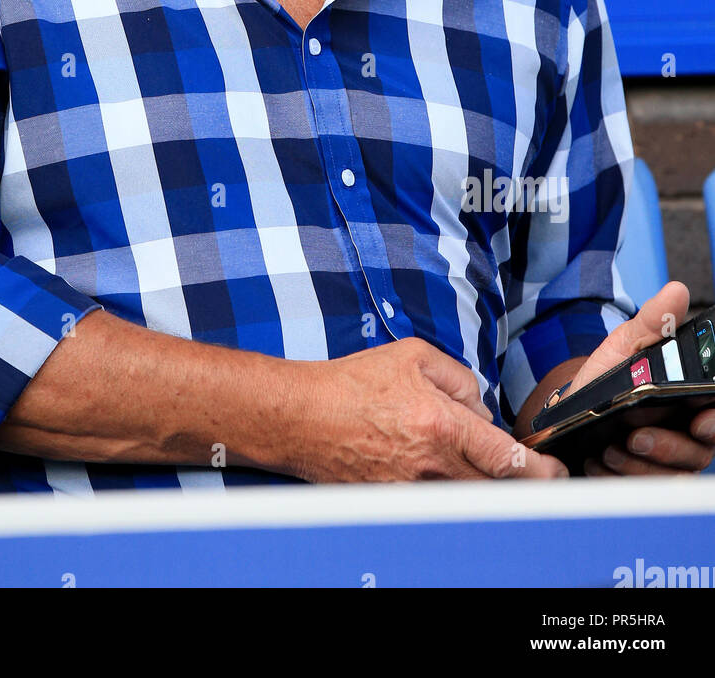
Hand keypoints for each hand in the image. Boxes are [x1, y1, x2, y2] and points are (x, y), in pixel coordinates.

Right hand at [294, 337, 567, 481]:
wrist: (303, 416)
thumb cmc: (353, 383)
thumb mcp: (412, 356)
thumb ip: (459, 378)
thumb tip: (481, 407)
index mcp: (441, 424)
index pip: (508, 458)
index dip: (541, 470)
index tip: (556, 472)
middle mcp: (431, 464)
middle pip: (497, 490)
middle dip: (523, 486)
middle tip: (538, 478)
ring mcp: (413, 490)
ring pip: (469, 500)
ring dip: (486, 489)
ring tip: (489, 472)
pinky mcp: (396, 502)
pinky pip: (437, 503)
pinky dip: (451, 493)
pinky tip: (447, 476)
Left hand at [562, 282, 714, 476]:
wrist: (572, 406)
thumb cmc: (610, 376)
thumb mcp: (626, 345)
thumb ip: (652, 322)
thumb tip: (676, 291)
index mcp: (692, 403)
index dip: (713, 422)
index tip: (697, 421)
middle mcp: (688, 436)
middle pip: (698, 453)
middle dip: (669, 447)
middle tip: (636, 436)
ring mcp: (667, 463)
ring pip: (670, 476)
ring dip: (638, 466)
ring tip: (609, 449)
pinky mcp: (643, 482)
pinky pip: (642, 493)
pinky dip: (620, 479)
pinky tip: (600, 463)